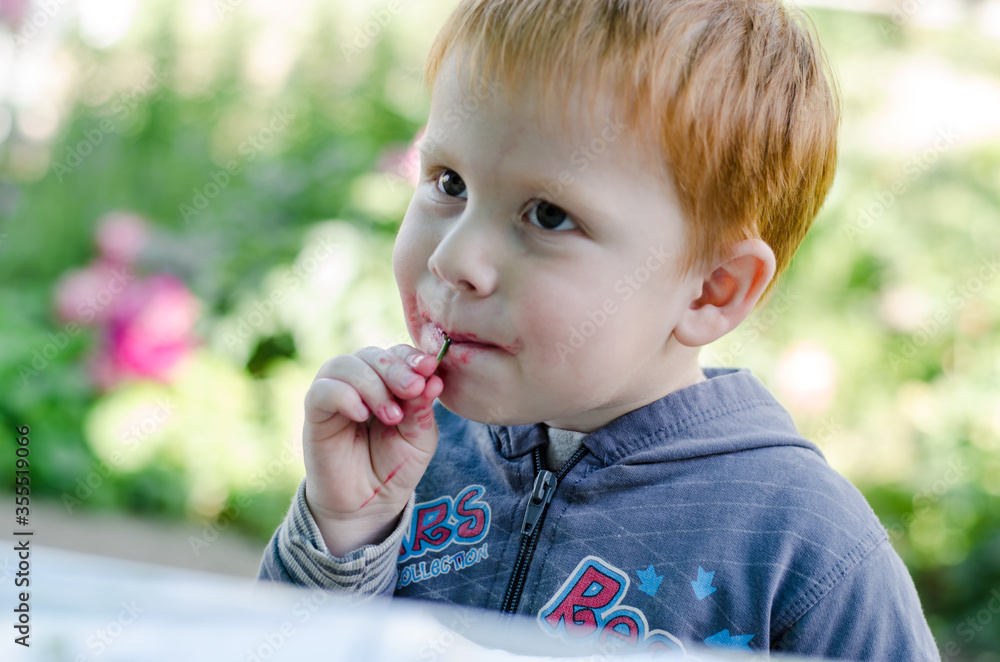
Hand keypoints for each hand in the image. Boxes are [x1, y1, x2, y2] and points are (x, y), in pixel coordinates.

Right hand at [301, 344, 443, 555]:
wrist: (368, 506)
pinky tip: (363, 415)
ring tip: (392, 416)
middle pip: (372, 354)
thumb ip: (422, 409)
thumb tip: (432, 378)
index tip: (429, 367)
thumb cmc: (395, 468)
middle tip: (414, 389)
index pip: (397, 354)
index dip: (412, 357)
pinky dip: (344, 395)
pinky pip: (322, 390)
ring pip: (345, 364)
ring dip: (373, 385)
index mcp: (387, 382)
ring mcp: (334, 395)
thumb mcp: (419, 439)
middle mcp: (359, 382)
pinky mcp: (314, 413)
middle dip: (396, 369)